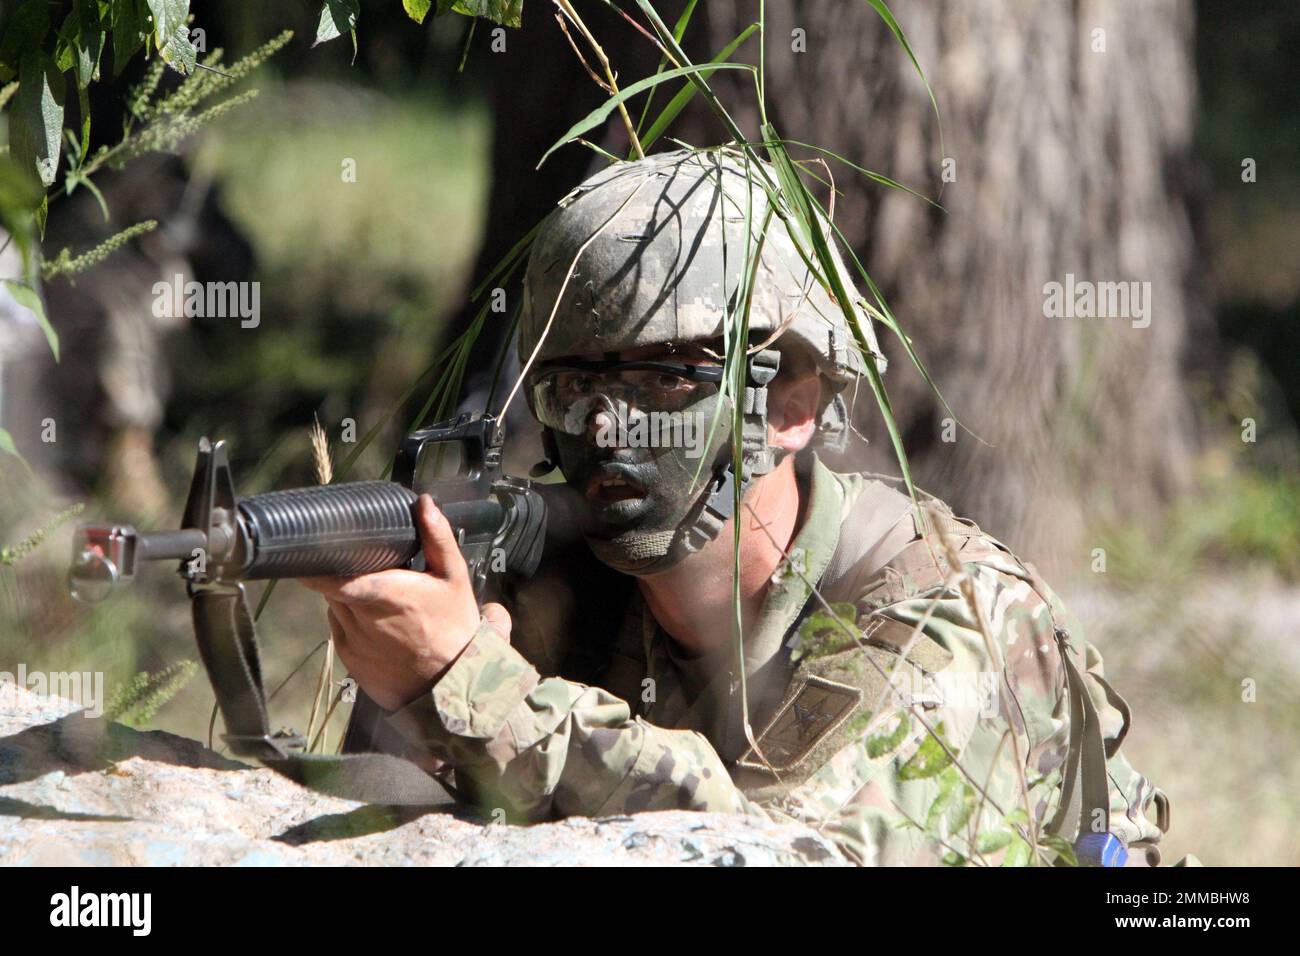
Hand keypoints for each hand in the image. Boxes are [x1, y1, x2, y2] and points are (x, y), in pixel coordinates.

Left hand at [300, 494, 511, 710]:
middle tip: (362, 566)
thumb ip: (437, 538)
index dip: (315, 561)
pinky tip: (376, 623)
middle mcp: (362, 618)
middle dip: (341, 574)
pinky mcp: (350, 661)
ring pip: (334, 607)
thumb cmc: (455, 631)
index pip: (330, 575)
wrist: (453, 688)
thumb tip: (425, 503)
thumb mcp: (455, 578)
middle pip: (331, 587)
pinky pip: (339, 631)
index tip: (315, 546)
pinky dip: (349, 622)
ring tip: (375, 596)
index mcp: (385, 593)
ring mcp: (353, 642)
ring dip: (345, 598)